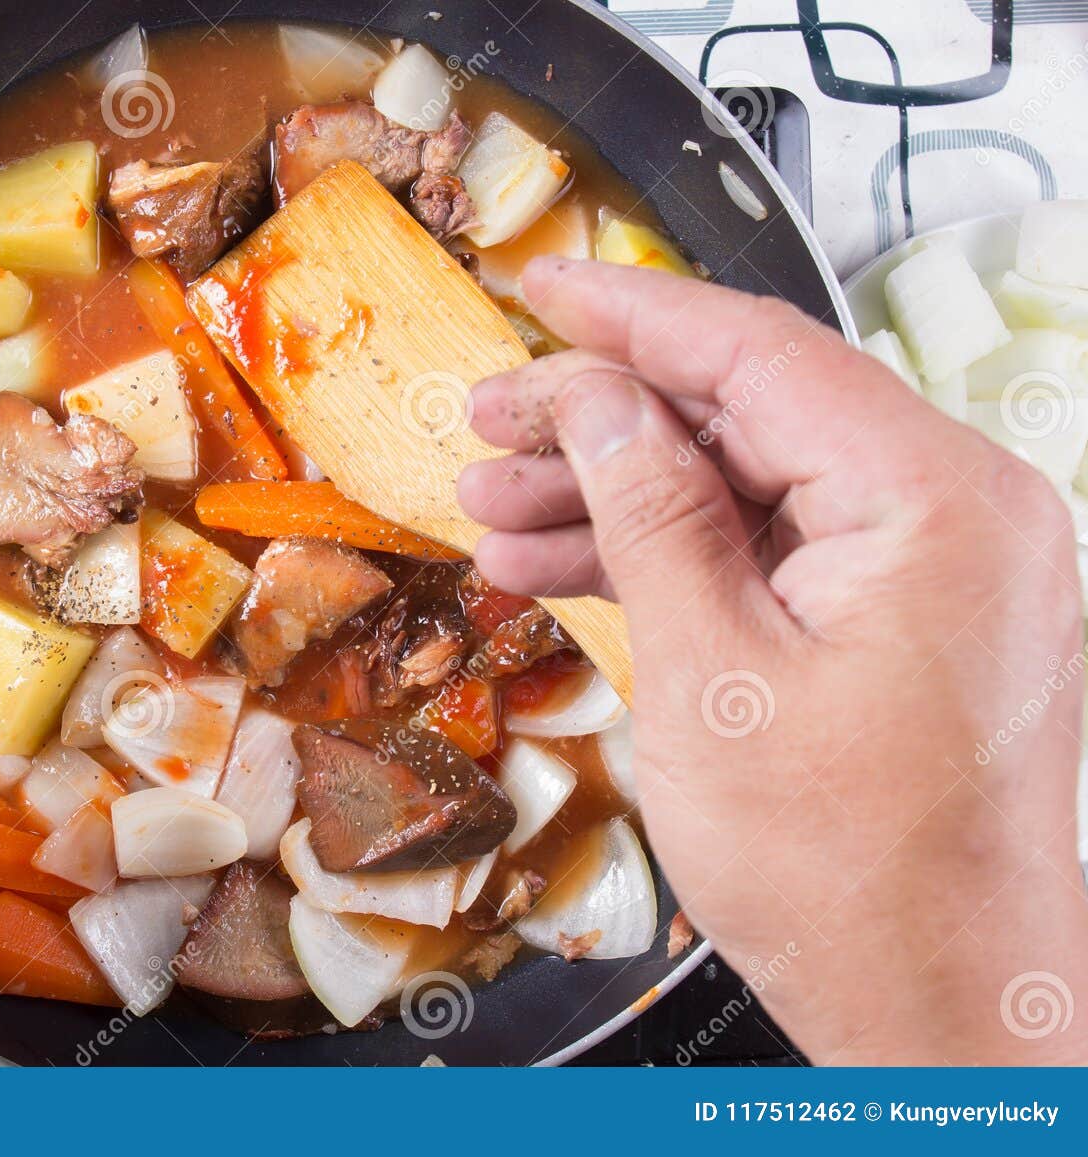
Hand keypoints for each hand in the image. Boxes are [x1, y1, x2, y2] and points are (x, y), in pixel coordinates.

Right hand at [461, 258, 1087, 1064]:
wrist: (939, 1006)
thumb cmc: (853, 874)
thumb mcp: (710, 673)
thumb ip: (650, 511)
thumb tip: (597, 401)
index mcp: (934, 500)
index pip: (758, 353)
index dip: (628, 315)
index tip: (541, 289)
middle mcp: (958, 511)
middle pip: (749, 413)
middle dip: (605, 420)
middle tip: (489, 426)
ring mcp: (934, 566)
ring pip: (750, 482)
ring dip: (622, 494)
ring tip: (498, 511)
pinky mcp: (903, 616)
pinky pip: (775, 549)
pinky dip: (675, 555)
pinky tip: (568, 563)